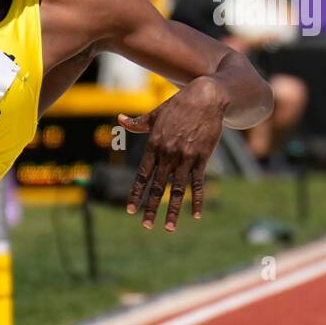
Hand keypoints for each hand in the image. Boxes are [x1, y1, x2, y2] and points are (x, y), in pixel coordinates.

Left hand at [119, 77, 227, 231]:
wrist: (206, 97)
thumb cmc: (179, 105)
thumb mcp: (155, 113)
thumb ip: (137, 123)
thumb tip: (119, 119)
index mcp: (154, 146)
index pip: (142, 176)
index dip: (136, 194)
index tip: (130, 210)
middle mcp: (168, 154)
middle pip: (157, 187)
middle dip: (151, 208)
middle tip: (146, 226)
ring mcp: (185, 157)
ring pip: (177, 190)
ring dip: (172, 210)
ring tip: (168, 228)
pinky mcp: (202, 158)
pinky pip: (198, 183)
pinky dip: (197, 200)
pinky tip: (196, 215)